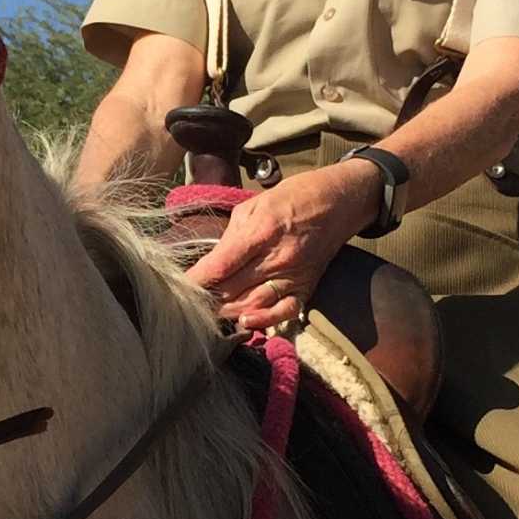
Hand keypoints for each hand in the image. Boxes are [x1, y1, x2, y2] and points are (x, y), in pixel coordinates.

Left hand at [189, 164, 381, 333]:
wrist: (340, 200)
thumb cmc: (294, 197)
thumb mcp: (254, 204)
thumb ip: (231, 235)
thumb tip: (212, 261)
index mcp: (261, 231)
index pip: (220, 265)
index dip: (197, 280)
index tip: (178, 288)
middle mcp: (278, 258)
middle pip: (232, 289)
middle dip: (206, 297)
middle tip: (188, 302)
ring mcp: (294, 275)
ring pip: (253, 304)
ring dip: (227, 311)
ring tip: (209, 311)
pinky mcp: (307, 286)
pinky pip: (284, 312)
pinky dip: (264, 320)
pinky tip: (246, 321)